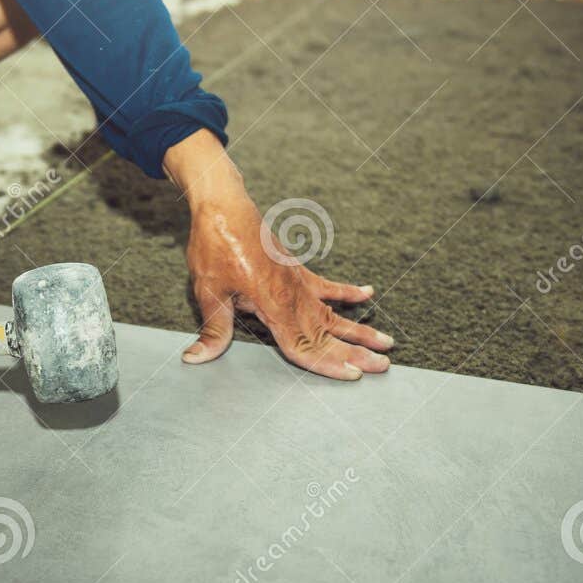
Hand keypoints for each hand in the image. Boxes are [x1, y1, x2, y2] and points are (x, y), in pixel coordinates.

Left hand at [164, 132, 392, 380]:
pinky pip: (326, 286)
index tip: (353, 376)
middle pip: (327, 333)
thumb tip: (196, 358)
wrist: (223, 206)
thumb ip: (213, 329)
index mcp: (273, 304)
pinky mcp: (296, 270)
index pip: (304, 345)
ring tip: (386, 342)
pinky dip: (346, 291)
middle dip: (356, 352)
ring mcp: (298, 282)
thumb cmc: (214, 246)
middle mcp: (292, 295)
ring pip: (333, 314)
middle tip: (384, 367)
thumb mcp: (209, 291)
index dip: (328, 364)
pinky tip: (368, 294)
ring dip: (360, 329)